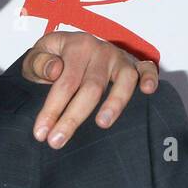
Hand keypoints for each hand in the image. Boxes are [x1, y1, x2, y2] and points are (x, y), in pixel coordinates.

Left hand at [21, 31, 158, 147]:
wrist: (69, 46)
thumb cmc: (52, 57)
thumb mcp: (37, 56)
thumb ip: (38, 63)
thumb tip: (54, 71)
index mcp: (75, 46)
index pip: (65, 83)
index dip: (52, 109)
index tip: (41, 133)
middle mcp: (99, 50)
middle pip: (91, 87)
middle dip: (73, 118)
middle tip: (57, 142)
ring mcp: (119, 57)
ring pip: (123, 81)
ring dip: (115, 103)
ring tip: (102, 124)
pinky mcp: (134, 64)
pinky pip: (147, 69)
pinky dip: (150, 78)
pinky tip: (148, 92)